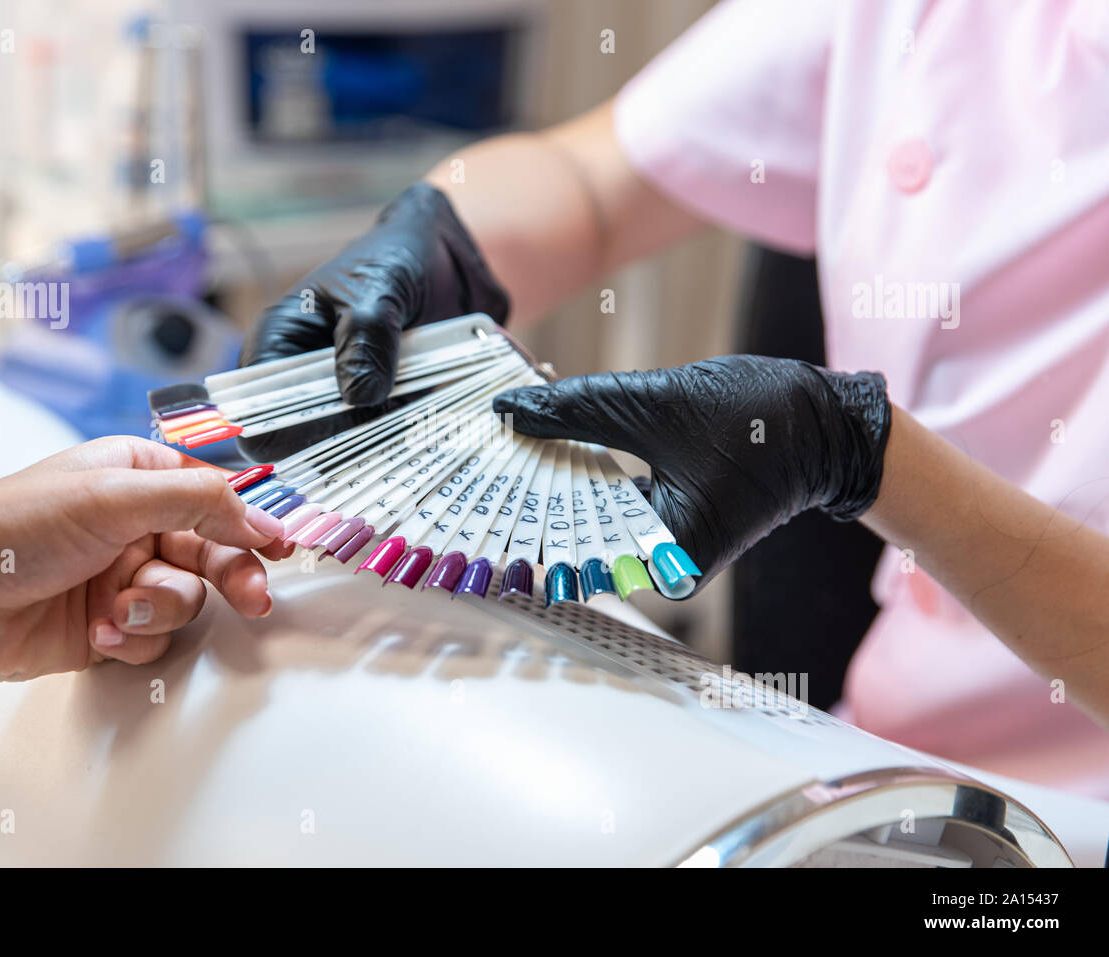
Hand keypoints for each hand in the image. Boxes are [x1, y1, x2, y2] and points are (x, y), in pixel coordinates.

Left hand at [0, 436, 291, 688]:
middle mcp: (130, 525)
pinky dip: (133, 639)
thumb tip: (257, 516)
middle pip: (213, 551)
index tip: (279, 545)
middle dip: (229, 575)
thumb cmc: (1, 532)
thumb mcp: (111, 496)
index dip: (249, 520)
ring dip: (159, 608)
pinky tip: (98, 631)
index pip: (214, 494)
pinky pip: (154, 638)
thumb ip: (198, 501)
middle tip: (250, 596)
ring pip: (186, 600)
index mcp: (132, 475)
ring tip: (120, 608)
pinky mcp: (106, 627)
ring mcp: (118, 578)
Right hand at [237, 181, 508, 459]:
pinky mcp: (377, 409)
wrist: (445, 260)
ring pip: (344, 448)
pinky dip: (403, 435)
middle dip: (340, 441)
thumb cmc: (395, 259)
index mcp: (277, 345)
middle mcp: (301, 380)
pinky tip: (426, 409)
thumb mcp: (379, 288)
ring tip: (411, 405)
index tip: (336, 427)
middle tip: (384, 419)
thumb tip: (359, 396)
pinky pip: (382, 441)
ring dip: (378, 439)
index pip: (256, 412)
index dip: (285, 431)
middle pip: (299, 440)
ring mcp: (340, 398)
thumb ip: (366, 338)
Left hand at [492, 356, 891, 594]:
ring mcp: (663, 549)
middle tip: (465, 461)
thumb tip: (507, 407)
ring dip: (545, 480)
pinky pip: (605, 503)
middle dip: (521, 492)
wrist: (830, 423)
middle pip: (570, 533)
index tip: (461, 495)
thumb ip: (576, 409)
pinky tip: (539, 444)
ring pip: (584, 516)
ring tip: (493, 447)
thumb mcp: (655, 405)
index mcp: (665, 562)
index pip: (565, 548)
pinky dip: (577, 476)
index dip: (511, 515)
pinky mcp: (664, 523)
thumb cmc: (760, 419)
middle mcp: (661, 569)